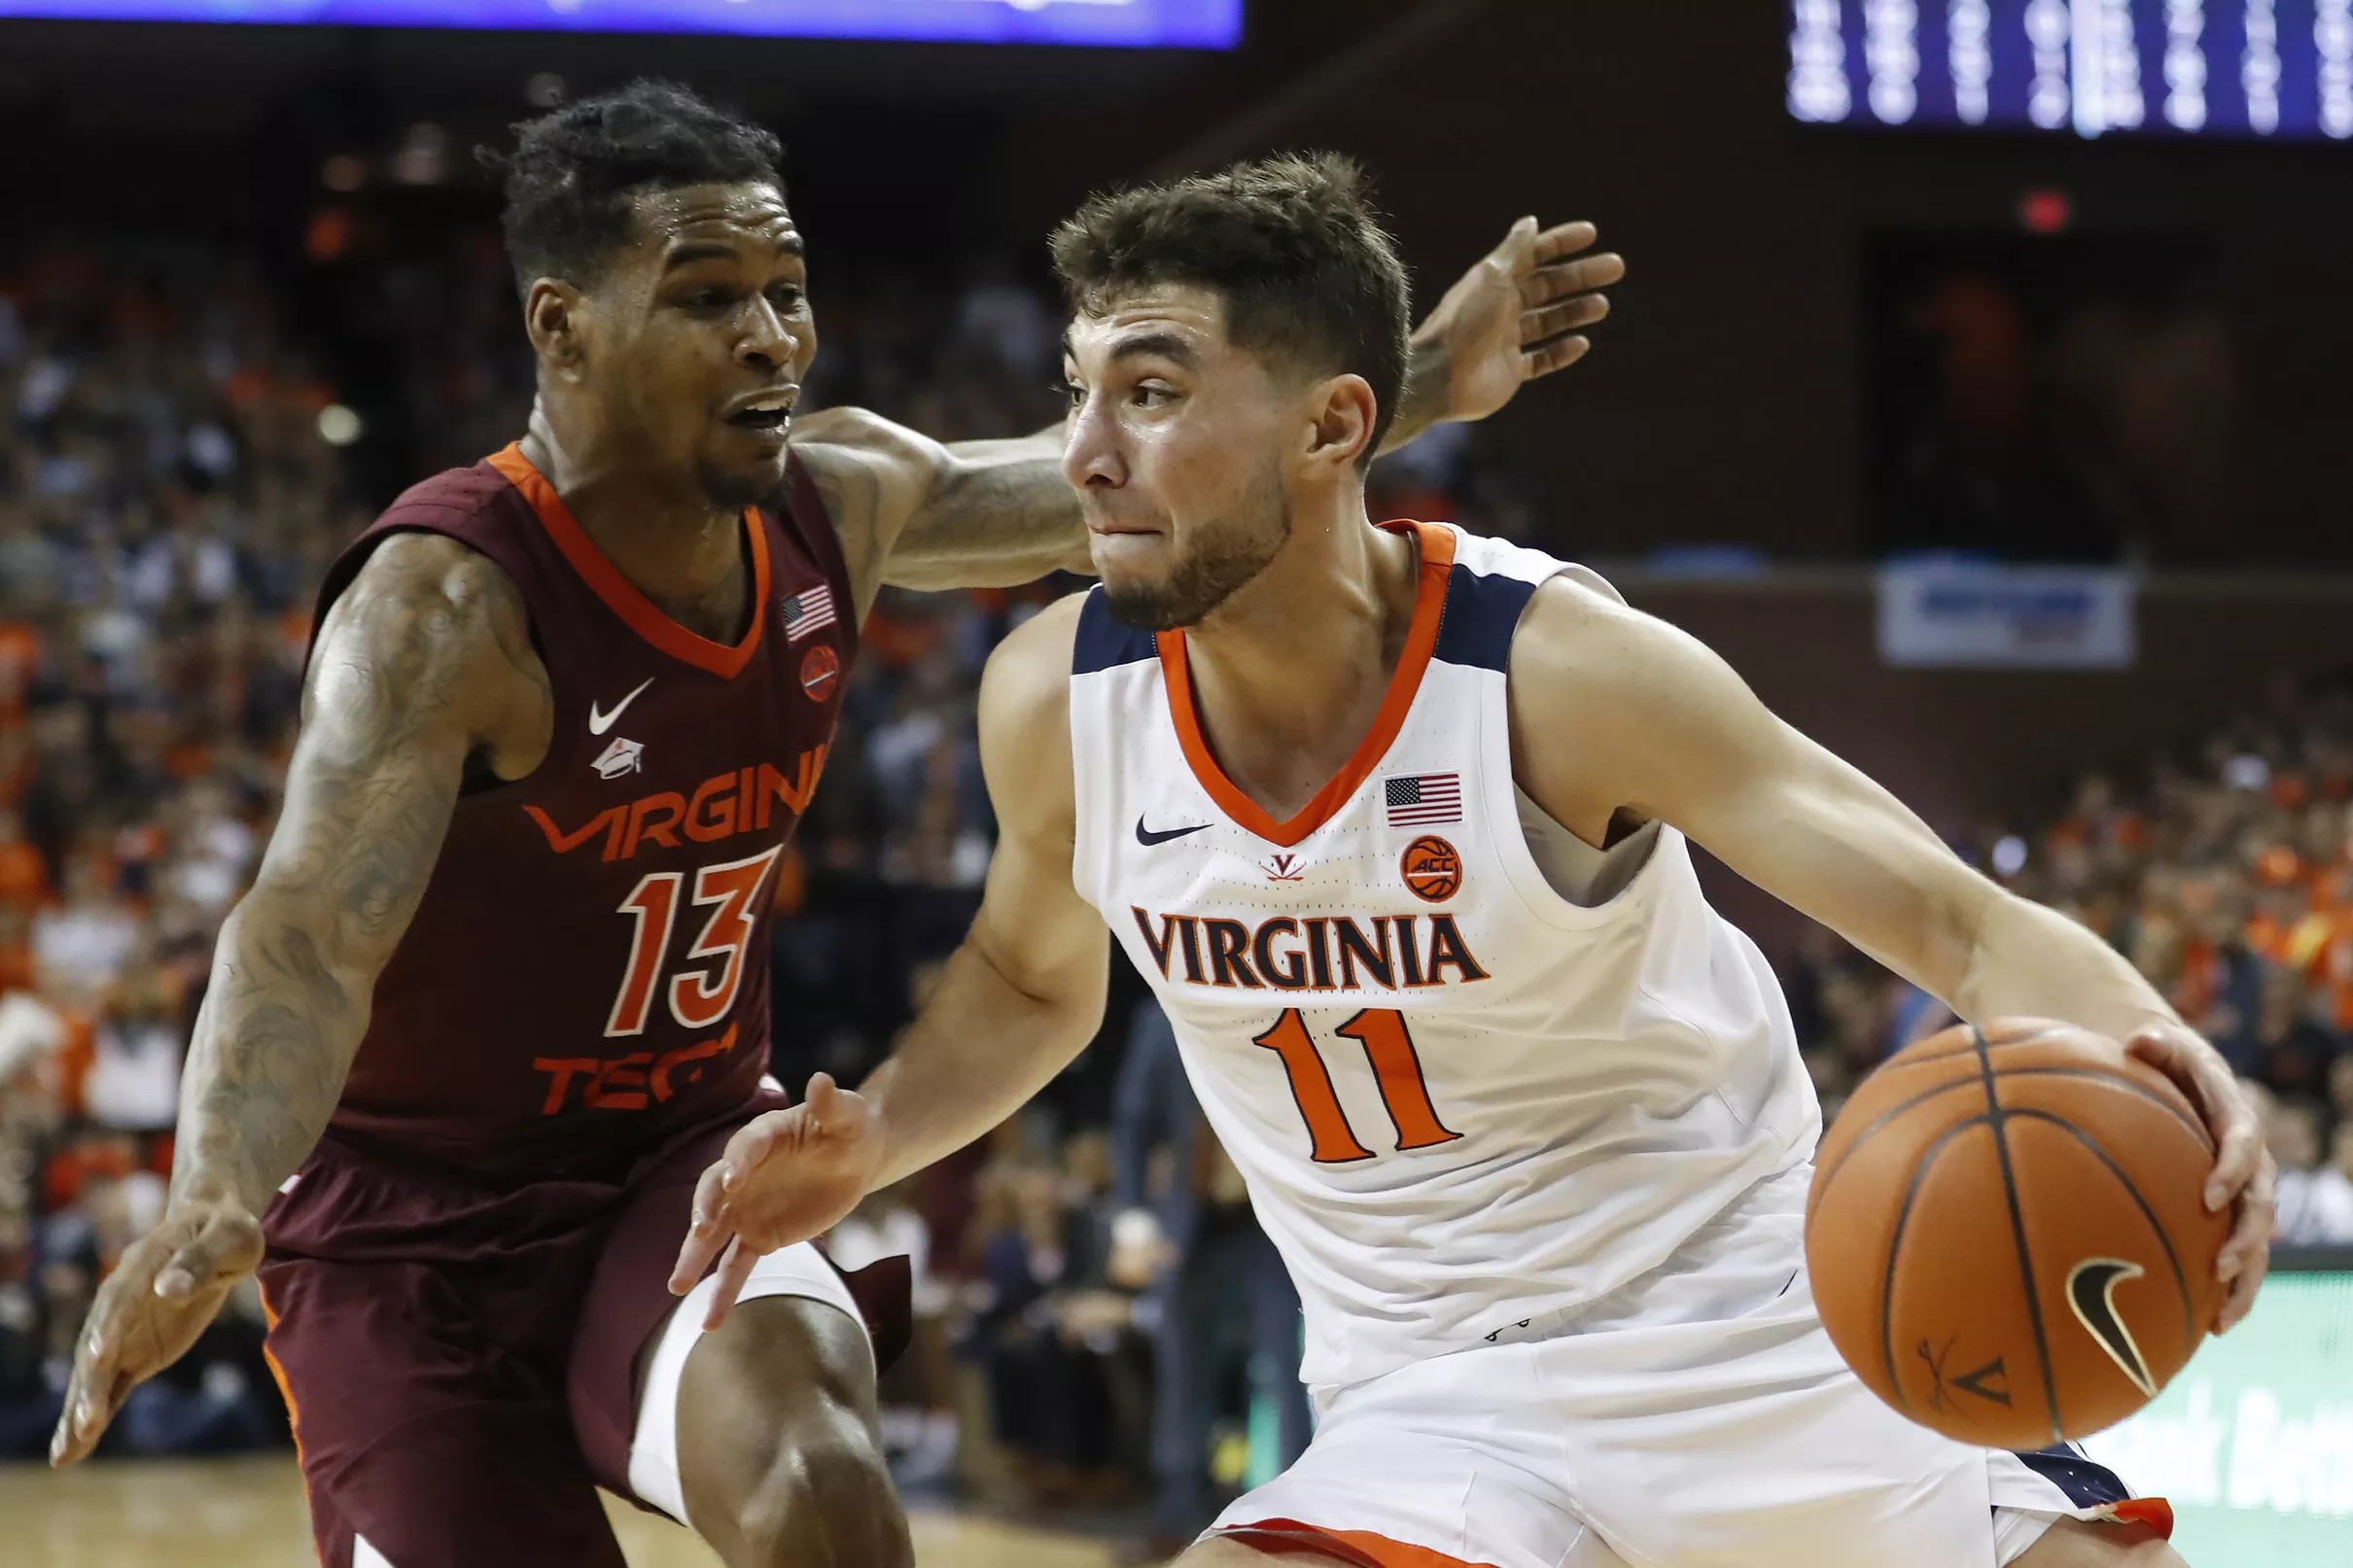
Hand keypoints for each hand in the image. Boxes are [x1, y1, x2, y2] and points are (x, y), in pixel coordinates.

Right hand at [49, 1193, 263, 1465]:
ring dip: (79, 1411)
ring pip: (94, 1374)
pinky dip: (93, 1416)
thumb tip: (169, 1287)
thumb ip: (201, 1259)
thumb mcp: (230, 1236)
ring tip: (64, 1454)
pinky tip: (73, 1450)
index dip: (108, 1326)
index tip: (97, 1356)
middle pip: (97, 1344)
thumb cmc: (226, 1230)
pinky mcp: (133, 1352)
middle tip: (84, 1423)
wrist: (215, 1230)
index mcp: (144, 1265)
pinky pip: (109, 1387)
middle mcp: (122, 1301)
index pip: (120, 1298)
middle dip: (89, 1384)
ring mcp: (123, 1330)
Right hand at [668, 1073, 883, 1331]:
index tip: (733, 1179)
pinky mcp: (759, 1237)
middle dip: (704, 1209)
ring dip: (694, 1258)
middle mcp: (742, 1174)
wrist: (856, 1159)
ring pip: (713, 1236)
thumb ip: (832, 1104)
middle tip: (701, 1229)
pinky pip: (736, 1266)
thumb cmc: (850, 1128)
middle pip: (713, 1192)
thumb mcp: (849, 1114)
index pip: (743, 1149)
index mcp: (761, 1138)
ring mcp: (746, 1208)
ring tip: (675, 1285)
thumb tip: (822, 1080)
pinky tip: (711, 1322)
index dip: (737, 1162)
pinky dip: (723, 1291)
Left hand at [1414, 218, 1624, 426]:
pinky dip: (1561, 352)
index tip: (1592, 235)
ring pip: (1549, 321)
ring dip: (1576, 311)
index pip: (1534, 255)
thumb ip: (1514, 251)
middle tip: (1616, 267)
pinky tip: (1582, 343)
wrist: (1438, 378)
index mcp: (1495, 282)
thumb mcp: (1490, 278)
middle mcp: (1502, 308)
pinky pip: (1541, 360)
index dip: (1562, 243)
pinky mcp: (1510, 372)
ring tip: (1602, 305)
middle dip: (1581, 276)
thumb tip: (1531, 221)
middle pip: (1549, 287)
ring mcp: (1506, 341)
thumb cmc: (1463, 323)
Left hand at [2125, 1021, 2274, 1332]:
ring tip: (2223, 1317)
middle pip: (2261, 1204)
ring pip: (2259, 1242)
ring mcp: (2245, 1192)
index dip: (2233, 1169)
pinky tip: (2210, 1325)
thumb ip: (2154, 1046)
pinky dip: (2230, 1290)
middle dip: (2246, 1238)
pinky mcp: (2232, 1215)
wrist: (2183, 1075)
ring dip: (2245, 1279)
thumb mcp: (2159, 1046)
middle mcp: (2250, 1160)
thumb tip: (2139, 1041)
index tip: (2209, 1196)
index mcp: (2233, 1116)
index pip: (2243, 1143)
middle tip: (2220, 1265)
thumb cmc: (2163, 1061)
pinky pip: (2241, 1257)